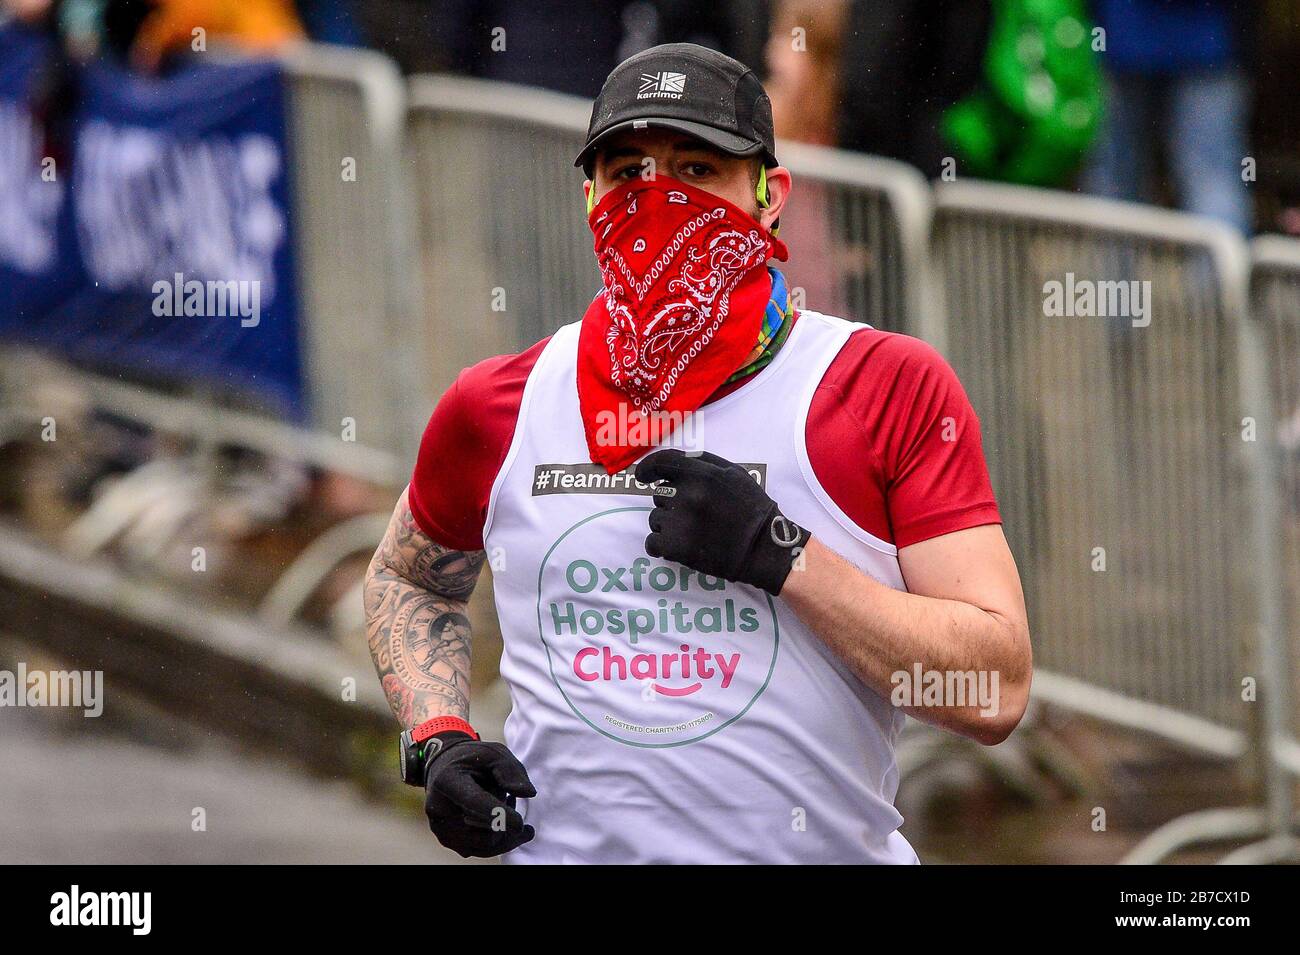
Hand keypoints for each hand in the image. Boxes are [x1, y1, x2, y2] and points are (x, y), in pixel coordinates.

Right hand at [424, 738, 537, 857]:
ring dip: (505, 829)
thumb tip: (529, 793)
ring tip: (506, 804)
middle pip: (483, 829)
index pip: (475, 803)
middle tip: (511, 797)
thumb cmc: (472, 759)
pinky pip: (482, 850)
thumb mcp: (493, 753)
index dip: (499, 815)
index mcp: (447, 781)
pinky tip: (501, 818)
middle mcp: (439, 809)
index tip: (522, 825)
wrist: (445, 768)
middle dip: (507, 818)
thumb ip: (511, 769)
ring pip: (486, 845)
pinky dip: (498, 838)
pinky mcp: (449, 840)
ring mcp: (442, 828)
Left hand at [634, 449, 809, 595]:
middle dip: (671, 502)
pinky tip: (678, 547)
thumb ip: (704, 463)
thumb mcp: (734, 473)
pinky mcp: (675, 547)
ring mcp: (680, 522)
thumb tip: (674, 462)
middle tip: (694, 514)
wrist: (763, 549)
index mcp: (701, 474)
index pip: (660, 462)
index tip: (643, 477)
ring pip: (655, 518)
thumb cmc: (752, 509)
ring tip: (693, 532)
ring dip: (668, 524)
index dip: (647, 469)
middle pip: (659, 494)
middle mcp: (687, 495)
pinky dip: (661, 545)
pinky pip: (652, 541)